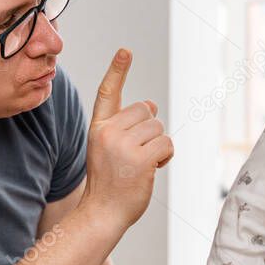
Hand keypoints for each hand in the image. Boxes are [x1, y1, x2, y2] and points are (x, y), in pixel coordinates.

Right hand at [80, 49, 173, 231]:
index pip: (108, 93)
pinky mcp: (140, 158)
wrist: (103, 213)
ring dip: (159, 145)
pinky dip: (166, 155)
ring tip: (143, 164)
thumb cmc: (110, 182)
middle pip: (146, 110)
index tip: (125, 51)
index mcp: (99, 128)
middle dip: (150, 128)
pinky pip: (166, 143)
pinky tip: (154, 168)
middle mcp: (108, 132)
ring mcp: (123, 145)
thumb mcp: (109, 149)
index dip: (117, 70)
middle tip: (139, 153)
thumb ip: (126, 126)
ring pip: (158, 127)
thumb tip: (152, 104)